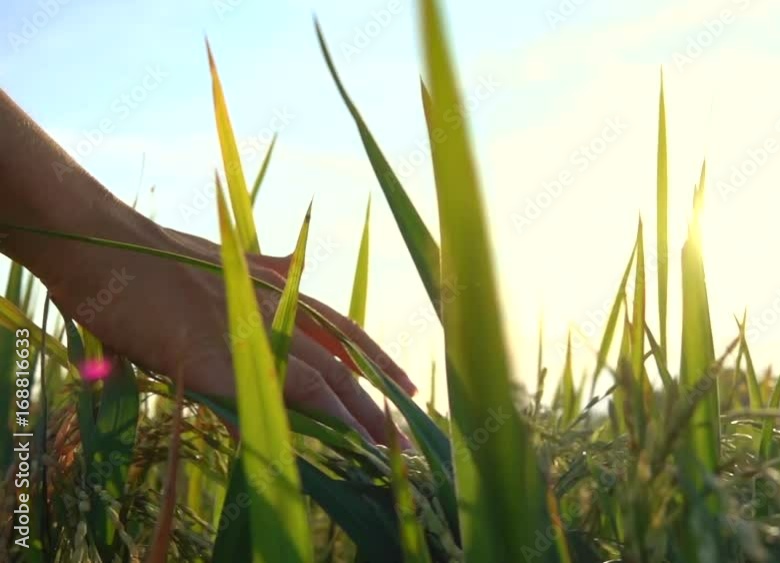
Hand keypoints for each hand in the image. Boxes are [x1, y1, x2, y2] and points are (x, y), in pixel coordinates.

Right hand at [43, 221, 414, 443]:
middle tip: (410, 440)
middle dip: (376, 406)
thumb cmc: (158, 252)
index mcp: (280, 290)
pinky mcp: (212, 358)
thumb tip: (295, 258)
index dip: (378, 361)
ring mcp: (246, 336)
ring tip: (381, 453)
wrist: (106, 243)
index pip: (345, 331)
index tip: (408, 388)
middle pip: (339, 367)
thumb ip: (268, 265)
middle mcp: (274, 313)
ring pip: (315, 385)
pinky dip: (290, 426)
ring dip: (350, 421)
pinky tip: (311, 452)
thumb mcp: (229, 255)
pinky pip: (261, 400)